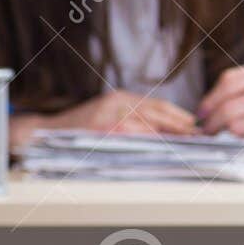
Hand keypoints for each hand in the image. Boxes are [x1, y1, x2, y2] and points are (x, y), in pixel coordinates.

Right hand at [24, 90, 197, 141]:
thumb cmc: (81, 128)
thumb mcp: (109, 117)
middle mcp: (116, 102)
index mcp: (121, 98)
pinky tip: (157, 146)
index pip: (158, 106)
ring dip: (166, 134)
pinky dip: (143, 140)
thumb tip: (166, 133)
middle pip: (156, 112)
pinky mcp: (97, 128)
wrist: (46, 132)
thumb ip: (134, 121)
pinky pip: (126, 134)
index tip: (196, 126)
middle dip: (179, 125)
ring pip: (144, 123)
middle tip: (197, 136)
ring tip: (183, 143)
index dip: (179, 116)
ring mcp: (106, 114)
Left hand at [197, 58, 243, 141]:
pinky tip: (243, 140)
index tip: (202, 111)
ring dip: (222, 132)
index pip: (228, 81)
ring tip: (220, 136)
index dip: (210, 98)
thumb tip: (214, 102)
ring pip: (234, 122)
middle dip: (209, 119)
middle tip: (205, 129)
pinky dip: (241, 140)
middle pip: (227, 103)